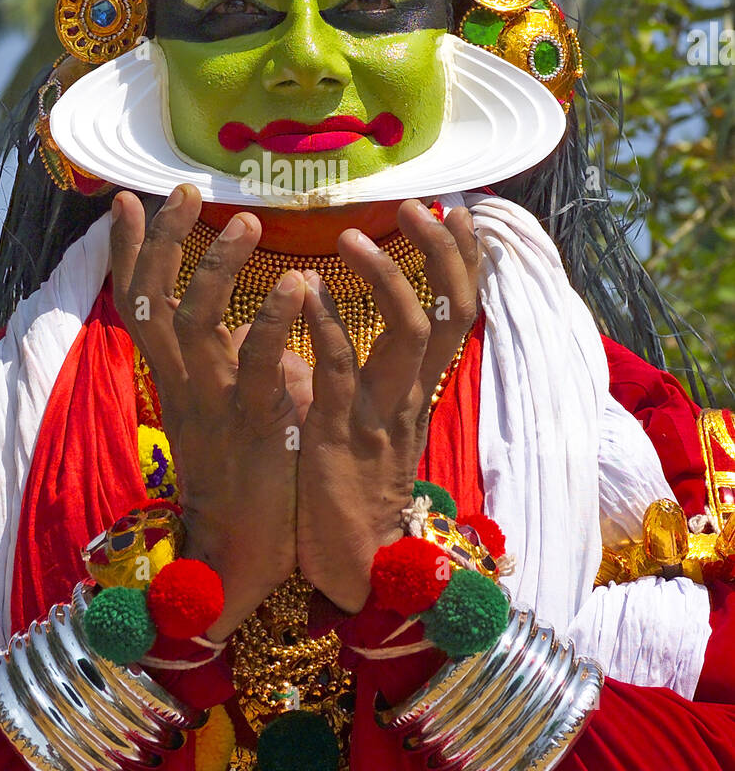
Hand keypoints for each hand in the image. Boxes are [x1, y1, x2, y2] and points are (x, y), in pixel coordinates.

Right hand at [110, 184, 306, 639]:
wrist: (240, 560)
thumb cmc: (243, 477)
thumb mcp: (223, 409)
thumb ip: (226, 363)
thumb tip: (239, 320)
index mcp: (178, 378)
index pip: (139, 304)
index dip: (127, 252)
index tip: (123, 200)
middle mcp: (185, 385)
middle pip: (152, 301)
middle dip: (162, 241)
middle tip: (184, 191)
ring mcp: (216, 404)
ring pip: (195, 322)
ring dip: (218, 268)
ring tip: (246, 221)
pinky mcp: (257, 427)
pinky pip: (258, 366)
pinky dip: (273, 321)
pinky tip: (298, 283)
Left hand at [295, 201, 479, 613]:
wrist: (353, 564)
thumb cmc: (353, 482)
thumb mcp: (372, 415)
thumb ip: (368, 366)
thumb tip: (344, 310)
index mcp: (420, 388)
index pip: (458, 313)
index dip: (464, 261)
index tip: (457, 210)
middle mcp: (412, 394)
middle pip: (450, 313)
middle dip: (441, 254)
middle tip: (419, 206)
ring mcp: (380, 412)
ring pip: (405, 333)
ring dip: (382, 279)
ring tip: (352, 235)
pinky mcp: (341, 433)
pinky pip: (341, 369)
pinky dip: (327, 325)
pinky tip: (306, 289)